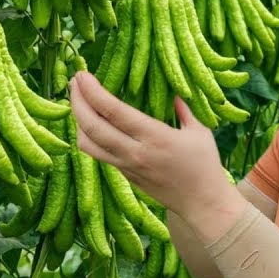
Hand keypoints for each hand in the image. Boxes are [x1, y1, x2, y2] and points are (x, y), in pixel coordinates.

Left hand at [68, 71, 244, 240]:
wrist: (201, 202)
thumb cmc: (205, 165)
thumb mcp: (199, 132)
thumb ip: (184, 110)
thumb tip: (174, 93)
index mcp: (154, 137)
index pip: (113, 111)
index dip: (93, 92)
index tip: (83, 75)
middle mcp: (134, 152)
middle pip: (92, 126)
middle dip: (77, 101)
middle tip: (73, 82)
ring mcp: (126, 165)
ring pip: (87, 143)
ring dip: (77, 120)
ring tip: (78, 102)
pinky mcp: (124, 174)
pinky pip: (97, 153)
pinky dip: (88, 136)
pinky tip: (91, 124)